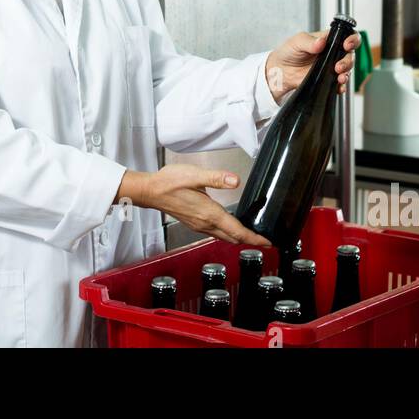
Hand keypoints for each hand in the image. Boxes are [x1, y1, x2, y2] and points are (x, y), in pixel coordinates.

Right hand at [116, 164, 271, 246]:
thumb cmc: (169, 183)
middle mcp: (205, 223)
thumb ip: (216, 178)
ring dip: (238, 238)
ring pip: (224, 237)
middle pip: (233, 238)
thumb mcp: (194, 175)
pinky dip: (227, 233)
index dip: (254, 238)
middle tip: (265, 240)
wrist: (150, 191)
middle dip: (250, 240)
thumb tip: (236, 180)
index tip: (268, 242)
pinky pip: (215, 233)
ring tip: (251, 234)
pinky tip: (229, 226)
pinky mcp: (194, 223)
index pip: (237, 231)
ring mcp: (199, 225)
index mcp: (209, 213)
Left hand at [265, 30, 361, 102]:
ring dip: (346, 73)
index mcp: (328, 39)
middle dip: (348, 61)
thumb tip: (320, 42)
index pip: (347, 35)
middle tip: (338, 66)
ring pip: (348, 69)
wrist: (280, 71)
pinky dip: (341, 86)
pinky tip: (338, 87)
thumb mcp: (296, 42)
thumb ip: (309, 41)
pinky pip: (340, 84)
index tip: (347, 44)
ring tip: (339, 77)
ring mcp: (331, 66)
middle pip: (350, 54)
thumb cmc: (288, 52)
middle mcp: (332, 52)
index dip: (352, 39)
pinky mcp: (328, 79)